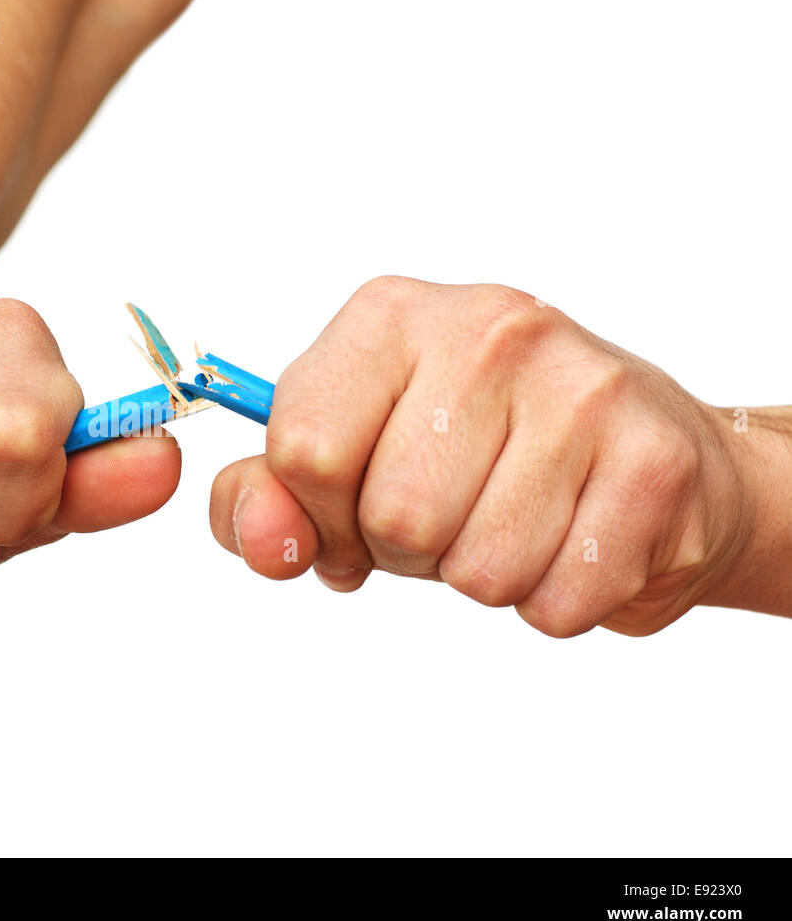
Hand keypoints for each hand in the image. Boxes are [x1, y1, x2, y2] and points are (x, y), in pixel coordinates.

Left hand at [210, 276, 756, 635]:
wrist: (642, 460)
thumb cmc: (471, 459)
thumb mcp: (346, 460)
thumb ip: (270, 498)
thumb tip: (265, 544)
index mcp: (390, 317)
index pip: (304, 450)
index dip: (319, 515)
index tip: (353, 506)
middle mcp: (489, 330)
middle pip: (395, 518)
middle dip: (407, 551)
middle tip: (450, 513)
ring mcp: (581, 388)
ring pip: (478, 571)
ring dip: (481, 578)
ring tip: (512, 521)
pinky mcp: (655, 462)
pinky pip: (557, 603)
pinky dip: (552, 602)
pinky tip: (572, 540)